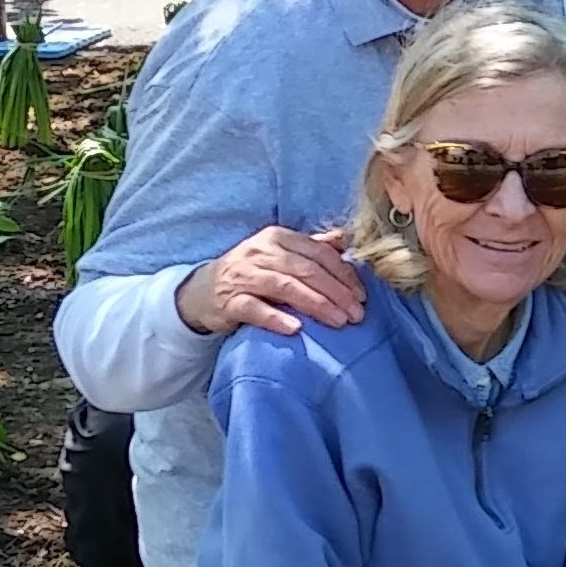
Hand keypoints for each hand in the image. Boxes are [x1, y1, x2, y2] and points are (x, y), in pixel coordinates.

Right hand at [175, 227, 362, 337]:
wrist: (203, 290)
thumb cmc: (252, 271)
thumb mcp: (280, 253)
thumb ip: (312, 246)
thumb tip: (345, 238)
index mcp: (278, 238)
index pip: (319, 253)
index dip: (344, 274)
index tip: (362, 295)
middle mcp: (261, 253)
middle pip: (306, 271)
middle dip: (336, 293)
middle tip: (356, 314)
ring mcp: (243, 276)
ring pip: (286, 287)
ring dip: (316, 305)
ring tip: (338, 321)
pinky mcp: (228, 301)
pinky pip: (255, 309)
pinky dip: (276, 317)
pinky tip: (296, 328)